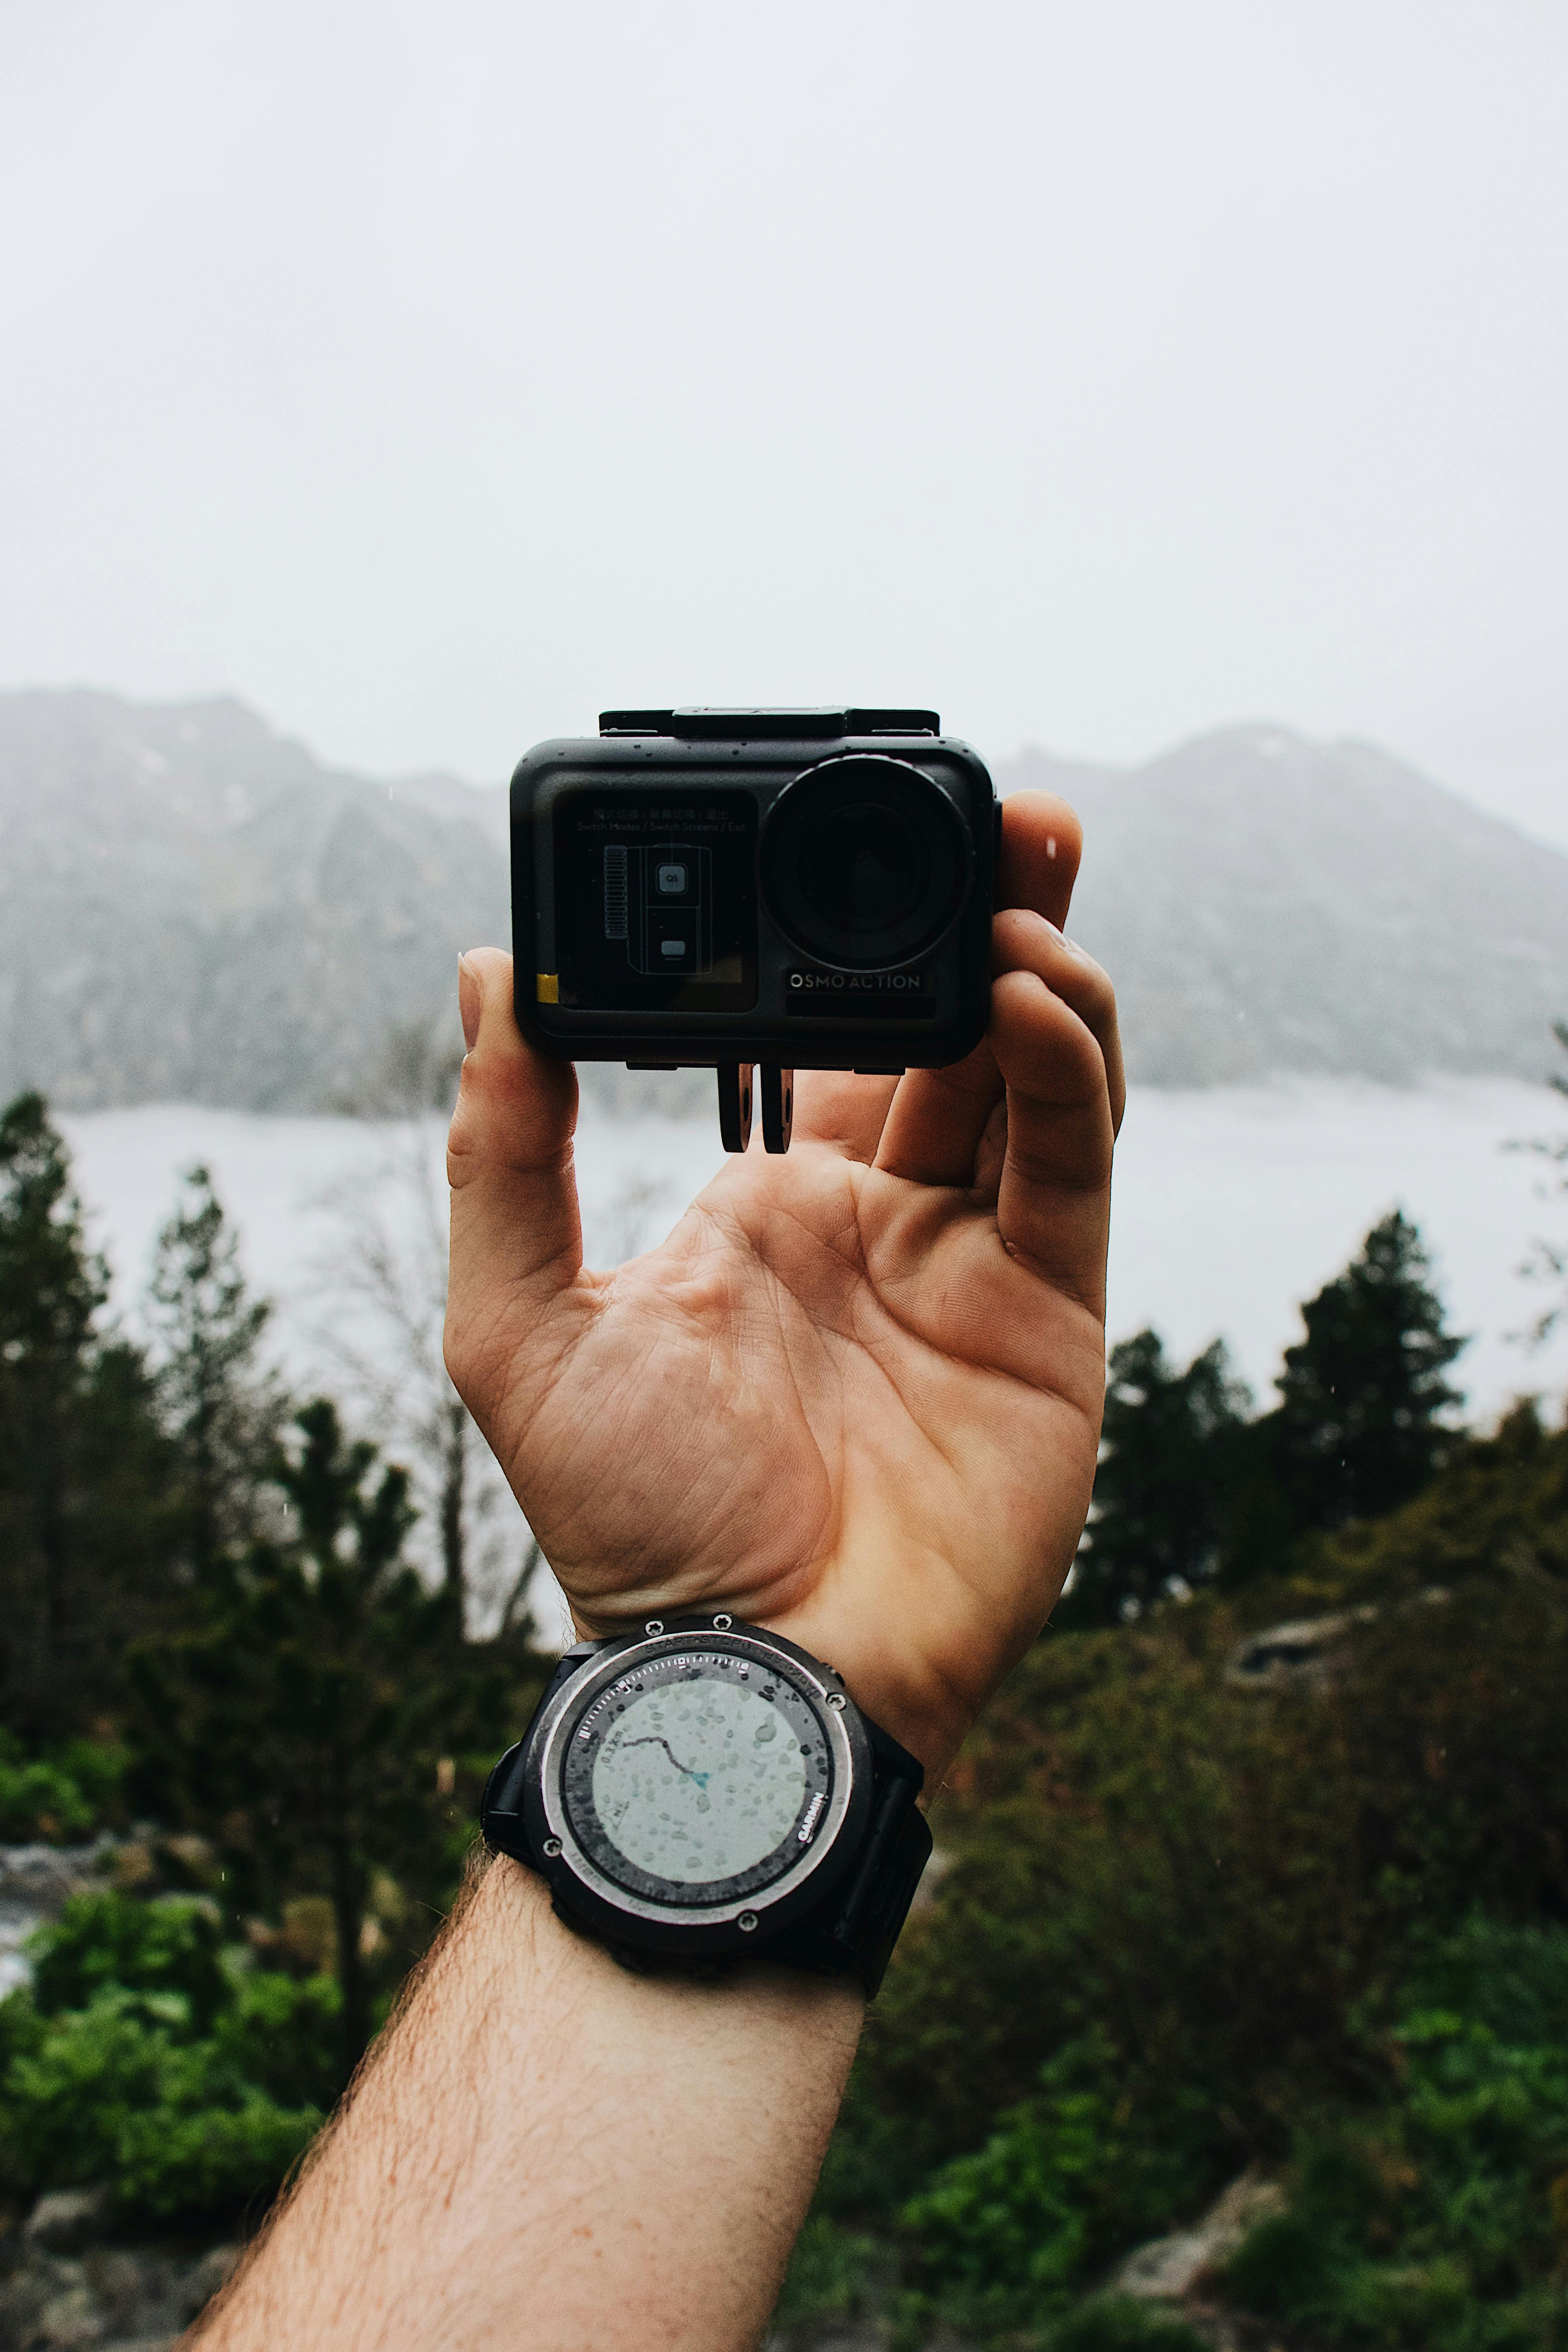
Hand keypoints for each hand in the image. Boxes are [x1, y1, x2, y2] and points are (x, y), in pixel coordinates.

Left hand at [444, 794, 1123, 1784]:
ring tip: (1028, 872)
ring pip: (1039, 1075)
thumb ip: (506, 1153)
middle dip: (986, 913)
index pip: (837, 1035)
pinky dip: (1065, 1068)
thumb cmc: (630, 1531)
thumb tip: (484, 979)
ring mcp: (977, 1264)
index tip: (843, 842)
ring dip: (1043, 964)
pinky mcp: (1052, 1315)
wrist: (749, 1676)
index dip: (857, 938)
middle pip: (956, 1030)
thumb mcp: (520, 1327)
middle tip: (1004, 809)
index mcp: (774, 1205)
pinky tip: (1026, 991)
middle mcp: (886, 1219)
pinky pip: (1073, 1164)